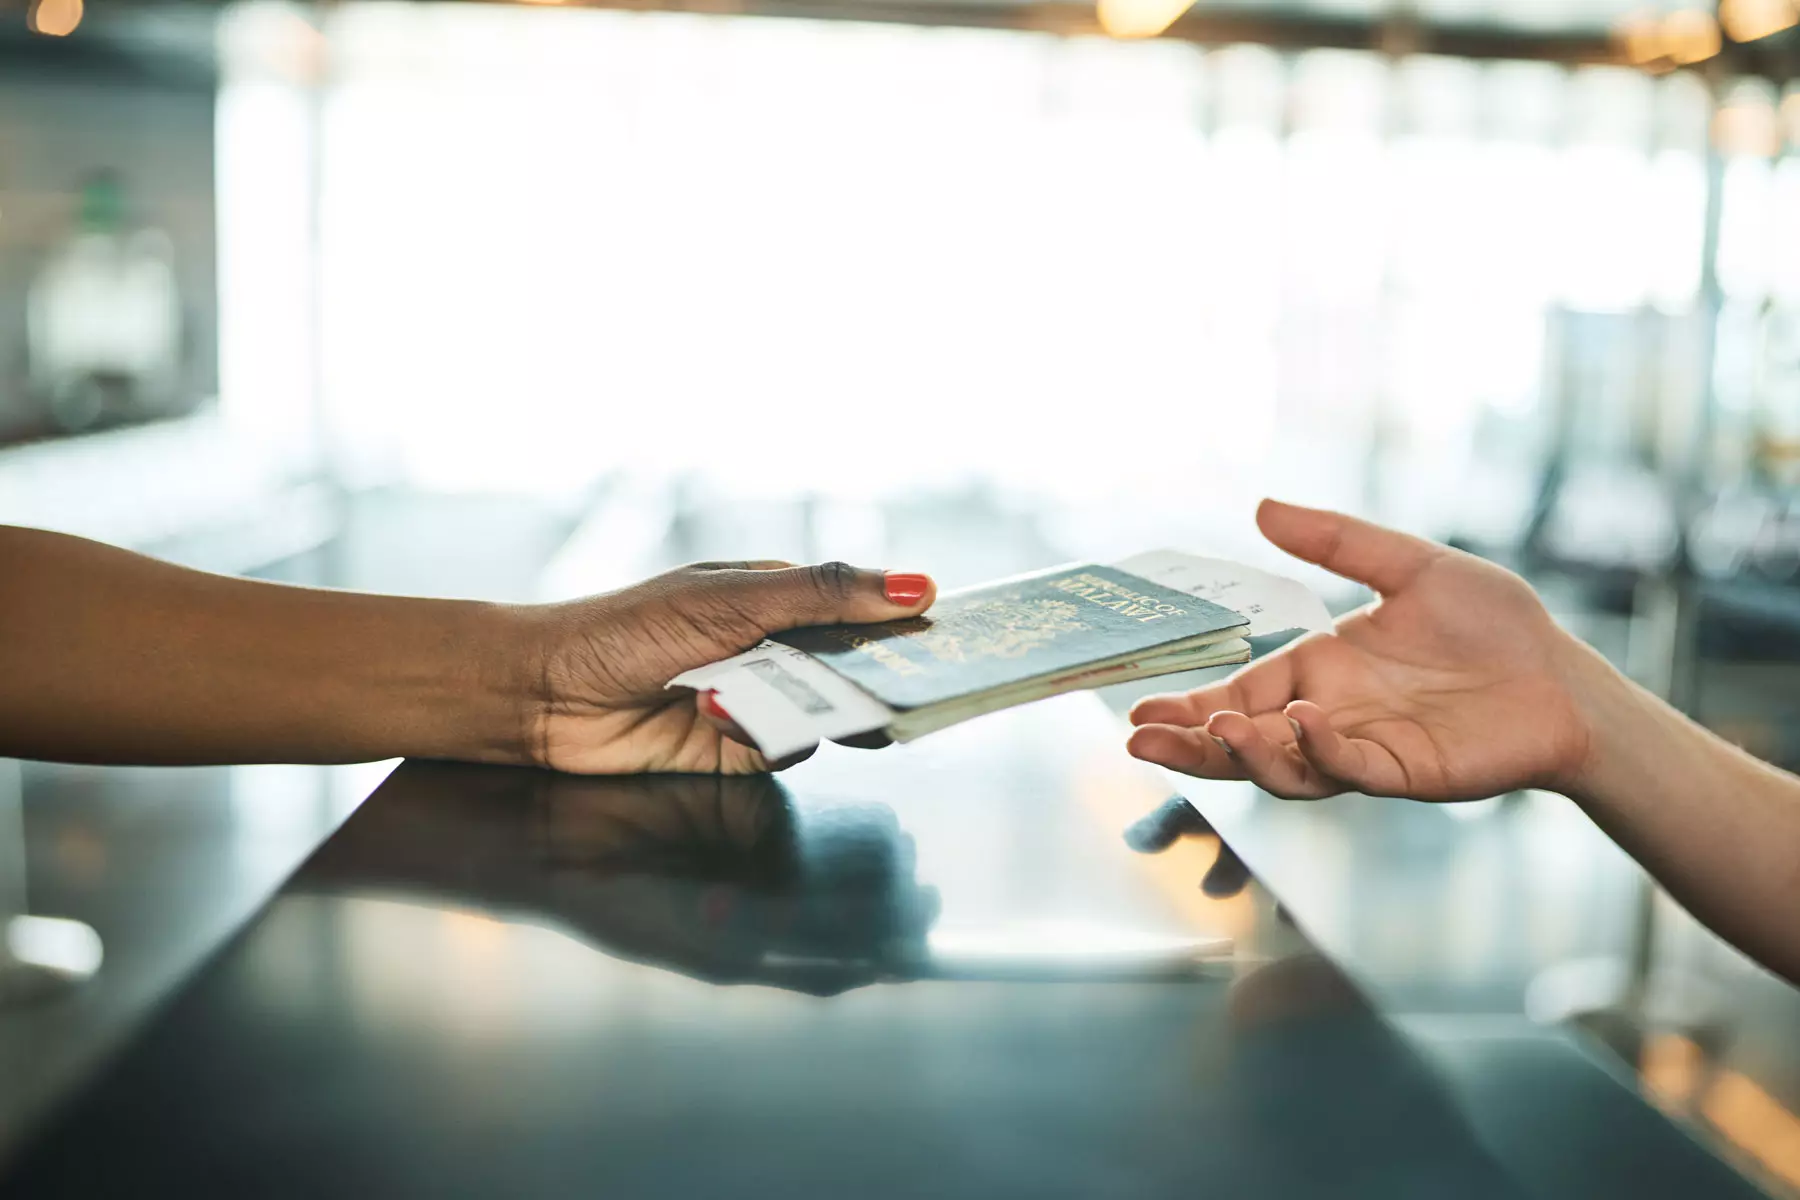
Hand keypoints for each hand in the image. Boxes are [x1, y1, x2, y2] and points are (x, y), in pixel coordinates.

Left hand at [521, 561, 934, 774]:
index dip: (906, 622)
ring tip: (795, 703)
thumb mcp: (734, 598)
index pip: (862, 607)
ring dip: (815, 710)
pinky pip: (784, 750)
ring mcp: (758, 701)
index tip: (952, 638)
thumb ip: (826, 595)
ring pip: (825, 713)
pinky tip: (717, 716)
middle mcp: (774, 649)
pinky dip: (767, 738)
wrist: (542, 697)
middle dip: (879, 678)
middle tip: (911, 692)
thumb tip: (918, 584)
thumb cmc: (628, 629)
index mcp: (778, 596)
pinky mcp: (737, 751)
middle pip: (855, 666)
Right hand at [1127, 500, 1601, 800]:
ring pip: (1285, 768)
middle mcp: (1328, 717)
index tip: (1138, 711)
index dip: (1188, 708)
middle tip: (1142, 741)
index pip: (1236, 697)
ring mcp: (1363, 750)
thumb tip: (1262, 506)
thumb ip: (1336, 542)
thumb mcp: (1409, 566)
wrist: (1564, 675)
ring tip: (1218, 729)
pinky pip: (1352, 768)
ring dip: (1247, 755)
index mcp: (1317, 672)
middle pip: (1242, 744)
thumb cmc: (1492, 625)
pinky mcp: (1406, 772)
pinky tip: (1306, 719)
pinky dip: (1322, 749)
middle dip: (1191, 746)